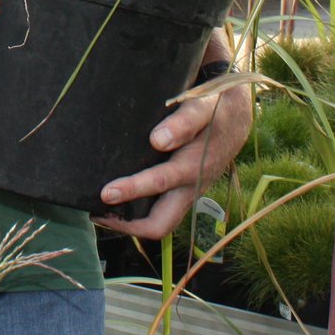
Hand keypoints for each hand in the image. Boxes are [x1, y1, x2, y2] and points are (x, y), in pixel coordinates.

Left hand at [92, 70, 251, 240]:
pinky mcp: (182, 193)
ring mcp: (187, 194)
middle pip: (160, 224)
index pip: (161, 183)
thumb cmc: (214, 111)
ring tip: (101, 213)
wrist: (236, 118)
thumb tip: (158, 140)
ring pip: (159, 222)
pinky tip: (118, 203)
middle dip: (128, 226)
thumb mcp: (203, 108)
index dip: (132, 190)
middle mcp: (190, 188)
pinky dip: (139, 213)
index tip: (106, 193)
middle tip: (97, 215)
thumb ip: (184, 122)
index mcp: (194, 166)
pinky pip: (161, 213)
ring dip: (131, 223)